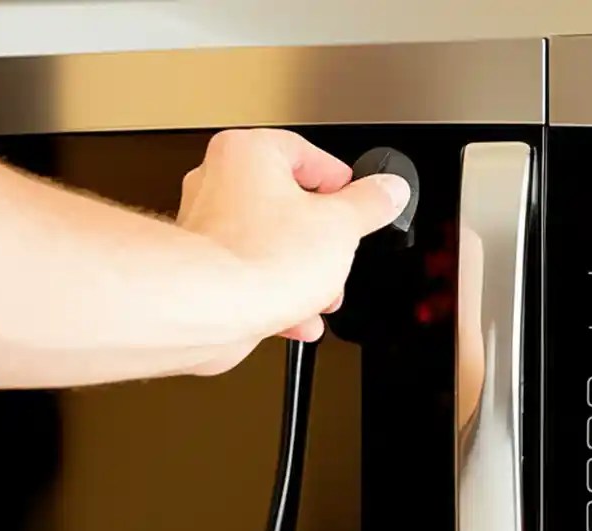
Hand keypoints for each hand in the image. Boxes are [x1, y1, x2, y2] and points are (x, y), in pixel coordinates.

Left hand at [175, 128, 409, 361]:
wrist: (211, 308)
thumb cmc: (258, 258)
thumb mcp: (342, 226)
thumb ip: (371, 204)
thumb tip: (389, 191)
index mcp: (249, 153)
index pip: (307, 153)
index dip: (341, 183)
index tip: (359, 202)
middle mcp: (217, 181)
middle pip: (288, 203)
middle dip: (322, 240)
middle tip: (340, 253)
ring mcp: (206, 227)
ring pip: (269, 244)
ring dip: (303, 273)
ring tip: (322, 294)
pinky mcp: (202, 269)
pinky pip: (250, 274)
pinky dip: (275, 293)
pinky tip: (298, 315)